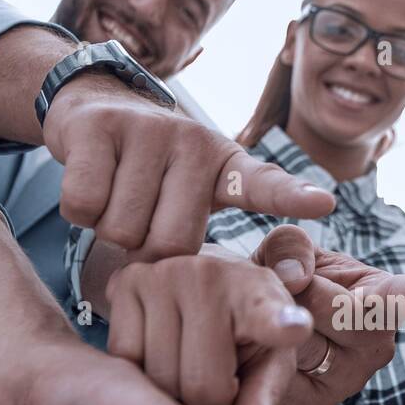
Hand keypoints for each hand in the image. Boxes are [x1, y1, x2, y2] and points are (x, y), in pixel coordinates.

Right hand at [43, 74, 335, 256]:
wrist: (96, 105)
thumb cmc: (152, 174)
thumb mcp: (194, 197)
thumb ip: (207, 243)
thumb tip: (217, 298)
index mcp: (227, 167)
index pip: (264, 185)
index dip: (292, 196)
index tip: (325, 204)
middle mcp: (195, 143)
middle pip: (170, 243)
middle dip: (148, 250)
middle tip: (144, 220)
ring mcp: (148, 131)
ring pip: (122, 229)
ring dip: (110, 230)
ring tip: (118, 197)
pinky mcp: (99, 129)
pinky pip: (83, 207)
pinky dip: (80, 213)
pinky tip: (92, 185)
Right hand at [104, 237, 313, 404]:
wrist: (201, 281)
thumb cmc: (244, 330)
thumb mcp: (266, 363)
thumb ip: (263, 404)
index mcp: (261, 297)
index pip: (271, 316)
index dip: (282, 325)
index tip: (296, 328)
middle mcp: (213, 276)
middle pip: (201, 388)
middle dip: (209, 399)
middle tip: (215, 370)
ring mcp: (167, 274)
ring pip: (159, 381)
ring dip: (173, 388)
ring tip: (188, 355)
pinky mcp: (128, 280)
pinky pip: (125, 359)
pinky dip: (141, 369)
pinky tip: (159, 346)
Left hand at [265, 241, 404, 404]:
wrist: (252, 328)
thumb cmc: (280, 282)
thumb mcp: (283, 251)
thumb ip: (289, 248)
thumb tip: (297, 278)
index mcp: (385, 295)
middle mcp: (380, 342)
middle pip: (342, 312)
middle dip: (304, 294)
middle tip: (287, 290)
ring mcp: (353, 376)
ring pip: (308, 340)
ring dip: (281, 325)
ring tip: (277, 320)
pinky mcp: (321, 402)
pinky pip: (285, 371)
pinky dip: (265, 353)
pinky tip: (265, 348)